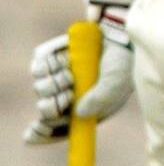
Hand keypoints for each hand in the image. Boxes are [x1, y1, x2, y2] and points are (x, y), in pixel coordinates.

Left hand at [24, 25, 133, 143]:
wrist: (119, 32)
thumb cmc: (123, 62)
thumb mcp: (115, 84)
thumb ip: (99, 99)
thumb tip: (78, 112)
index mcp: (85, 109)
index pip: (58, 129)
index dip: (43, 133)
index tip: (40, 127)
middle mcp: (70, 95)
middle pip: (45, 108)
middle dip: (53, 103)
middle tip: (69, 93)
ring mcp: (59, 76)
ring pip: (39, 86)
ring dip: (53, 81)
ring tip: (70, 73)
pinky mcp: (53, 57)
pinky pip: (37, 64)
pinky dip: (48, 63)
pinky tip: (65, 58)